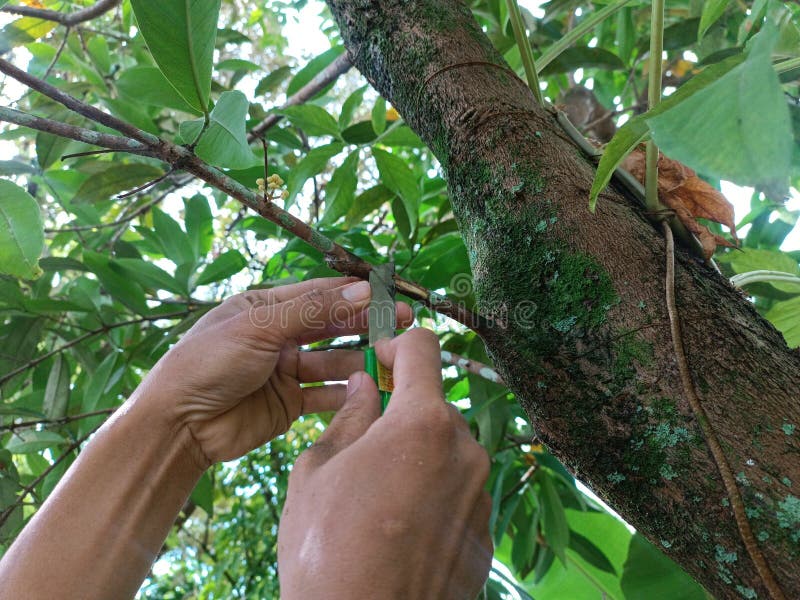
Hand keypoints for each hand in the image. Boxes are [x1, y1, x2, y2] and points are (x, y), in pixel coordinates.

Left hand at [135, 277, 412, 465]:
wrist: (178, 424)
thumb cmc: (208, 362)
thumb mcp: (259, 327)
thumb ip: (312, 311)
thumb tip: (362, 291)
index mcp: (265, 308)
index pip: (319, 295)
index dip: (355, 295)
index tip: (389, 295)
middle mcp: (278, 336)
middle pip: (331, 327)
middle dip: (366, 325)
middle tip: (403, 324)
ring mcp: (285, 371)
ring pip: (333, 362)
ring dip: (360, 360)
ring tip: (391, 360)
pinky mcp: (290, 404)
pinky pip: (326, 395)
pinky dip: (348, 393)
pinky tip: (371, 391)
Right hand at [278, 328, 492, 599]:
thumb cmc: (327, 552)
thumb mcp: (316, 472)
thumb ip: (349, 417)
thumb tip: (366, 386)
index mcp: (422, 424)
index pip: (423, 348)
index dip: (396, 345)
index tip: (378, 360)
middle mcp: (465, 451)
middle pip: (434, 405)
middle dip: (401, 412)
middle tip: (364, 443)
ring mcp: (481, 495)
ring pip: (448, 449)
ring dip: (418, 455)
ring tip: (378, 496)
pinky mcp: (486, 533)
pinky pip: (458, 491)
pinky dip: (434, 493)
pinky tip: (400, 527)